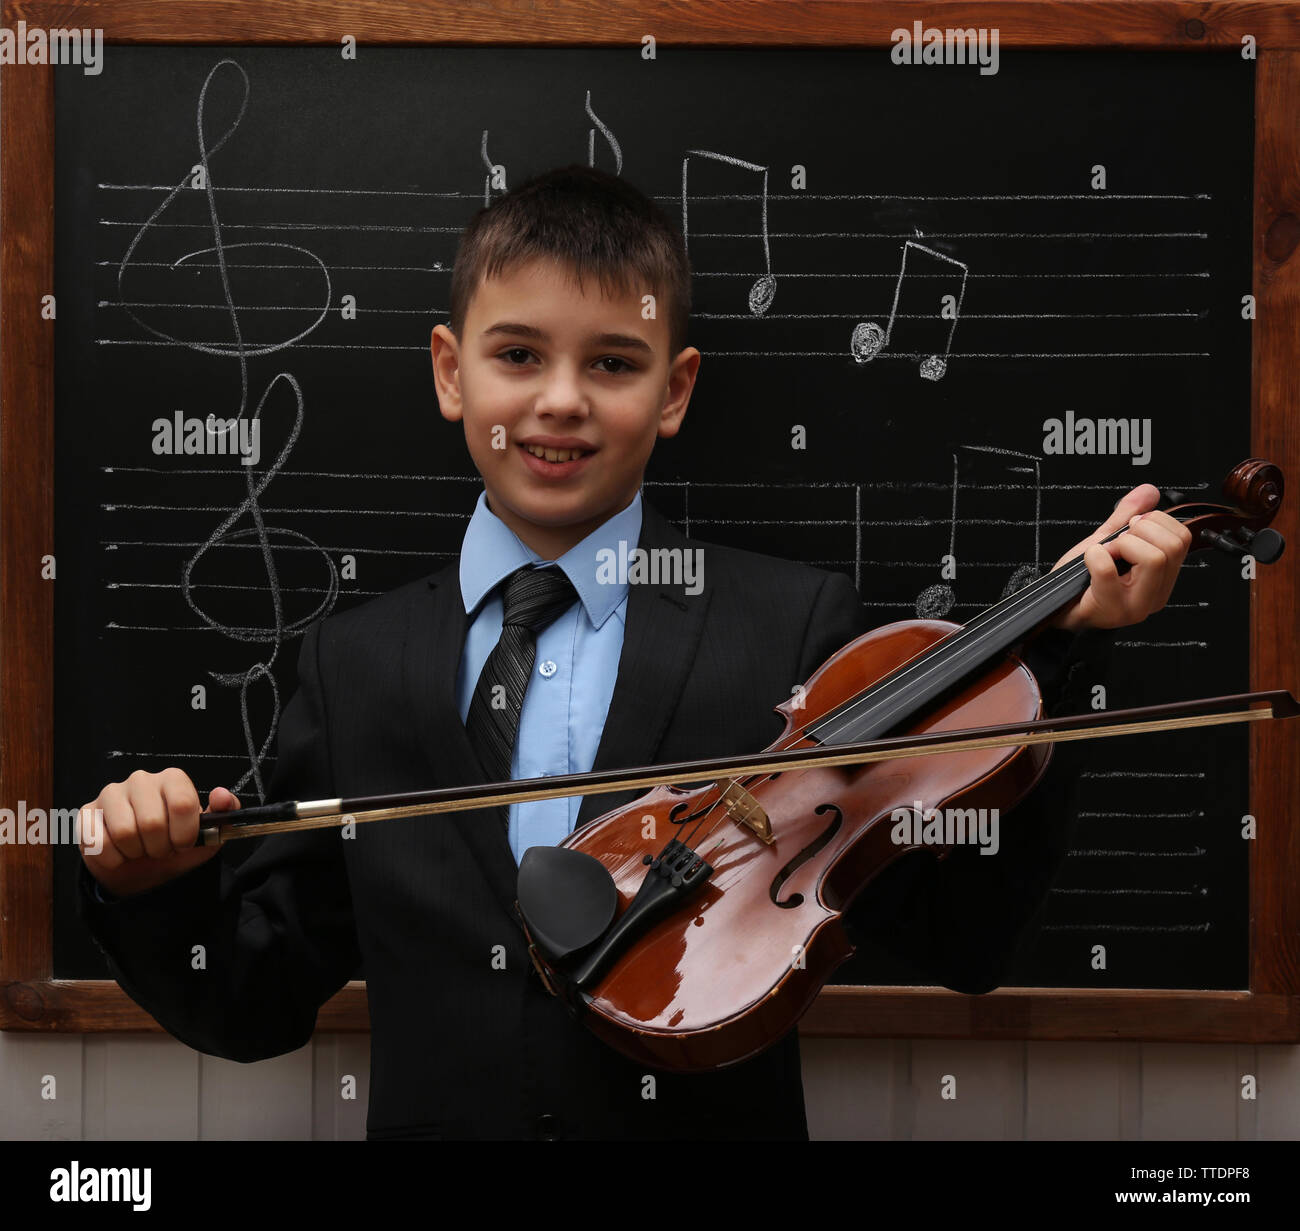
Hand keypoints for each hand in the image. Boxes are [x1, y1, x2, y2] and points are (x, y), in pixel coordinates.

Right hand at [79, 770, 237, 897]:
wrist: (145, 868)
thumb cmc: (178, 845)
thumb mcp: (209, 833)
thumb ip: (224, 813)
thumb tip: (222, 796)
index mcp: (172, 779)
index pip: (182, 804)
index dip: (184, 833)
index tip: (183, 843)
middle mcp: (140, 780)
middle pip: (152, 822)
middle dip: (160, 846)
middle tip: (161, 849)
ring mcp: (110, 794)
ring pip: (125, 833)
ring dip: (137, 852)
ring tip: (142, 849)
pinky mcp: (86, 814)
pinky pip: (98, 844)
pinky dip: (114, 859)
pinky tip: (120, 853)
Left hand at [1045, 483, 1192, 632]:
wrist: (1057, 605)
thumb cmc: (1083, 579)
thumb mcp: (1107, 542)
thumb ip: (1128, 515)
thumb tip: (1148, 491)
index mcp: (1163, 577)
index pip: (1182, 538)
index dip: (1155, 522)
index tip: (1132, 528)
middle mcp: (1156, 594)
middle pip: (1172, 546)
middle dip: (1140, 531)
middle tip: (1117, 542)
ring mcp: (1137, 606)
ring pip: (1154, 557)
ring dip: (1121, 544)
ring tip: (1105, 553)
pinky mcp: (1112, 609)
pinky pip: (1108, 568)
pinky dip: (1094, 554)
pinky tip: (1089, 561)